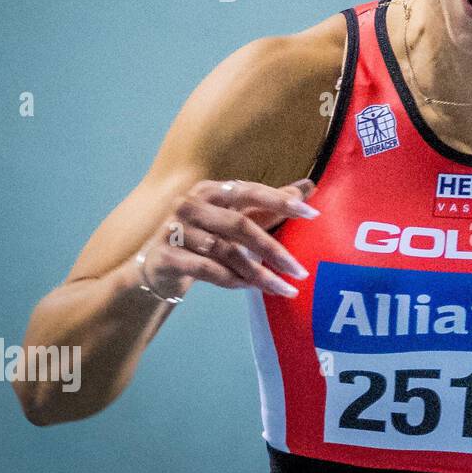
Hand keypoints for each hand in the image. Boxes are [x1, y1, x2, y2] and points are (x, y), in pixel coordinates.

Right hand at [134, 178, 319, 298]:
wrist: (159, 267)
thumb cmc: (206, 238)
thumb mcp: (239, 218)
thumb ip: (271, 204)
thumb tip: (309, 185)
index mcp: (211, 190)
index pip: (250, 191)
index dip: (280, 200)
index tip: (312, 214)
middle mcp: (190, 204)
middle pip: (240, 224)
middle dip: (273, 249)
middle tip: (300, 271)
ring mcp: (174, 230)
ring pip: (225, 251)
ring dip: (257, 272)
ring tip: (281, 287)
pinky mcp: (165, 256)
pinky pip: (206, 269)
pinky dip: (231, 279)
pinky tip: (249, 287)